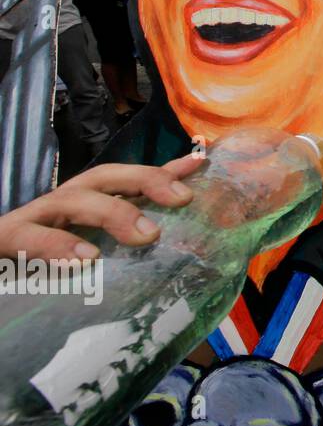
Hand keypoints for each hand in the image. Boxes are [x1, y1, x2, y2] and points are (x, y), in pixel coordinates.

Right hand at [0, 156, 203, 261]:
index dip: (162, 170)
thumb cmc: (44, 259)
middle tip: (182, 198)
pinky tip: (83, 261)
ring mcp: (33, 219)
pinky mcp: (5, 240)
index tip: (200, 164)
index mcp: (85, 203)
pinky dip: (56, 247)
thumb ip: (130, 230)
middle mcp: (62, 204)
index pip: (127, 178)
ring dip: (110, 213)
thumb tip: (174, 221)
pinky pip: (28, 238)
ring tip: (146, 234)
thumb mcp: (91, 246)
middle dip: (144, 180)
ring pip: (71, 202)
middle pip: (103, 178)